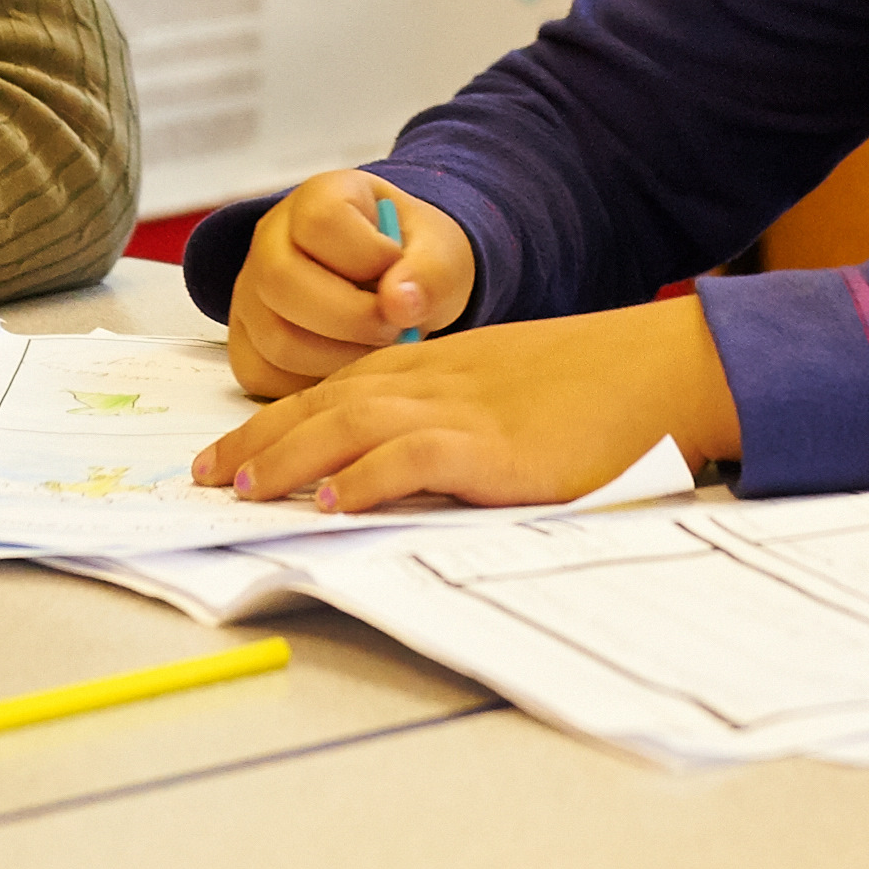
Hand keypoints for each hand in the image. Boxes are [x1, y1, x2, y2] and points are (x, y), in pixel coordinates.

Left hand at [193, 296, 738, 511]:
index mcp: (440, 365)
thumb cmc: (600, 387)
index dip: (277, 418)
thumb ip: (459, 416)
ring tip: (240, 490)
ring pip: (348, 426)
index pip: (336, 386)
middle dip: (258, 440)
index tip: (231, 450)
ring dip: (286, 458)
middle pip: (324, 402)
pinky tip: (328, 502)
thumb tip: (405, 467)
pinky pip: (409, 458)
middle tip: (204, 474)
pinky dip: (362, 479)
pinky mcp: (492, 447)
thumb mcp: (511, 389)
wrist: (664, 369)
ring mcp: (462, 409)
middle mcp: (437, 379)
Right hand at [224, 171, 474, 398]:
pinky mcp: (246, 342)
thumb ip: (429, 272)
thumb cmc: (413, 259)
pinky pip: (263, 376)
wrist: (396, 282)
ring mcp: (250, 292)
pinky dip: (312, 385)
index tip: (400, 270)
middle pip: (283, 282)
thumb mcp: (440, 252)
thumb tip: (399, 305)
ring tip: (376, 349)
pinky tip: (347, 367)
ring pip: (274, 338)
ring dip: (338, 358)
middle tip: (394, 328)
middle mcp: (271, 240)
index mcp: (318, 197)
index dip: (368, 256)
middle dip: (352, 319)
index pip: (320, 221)